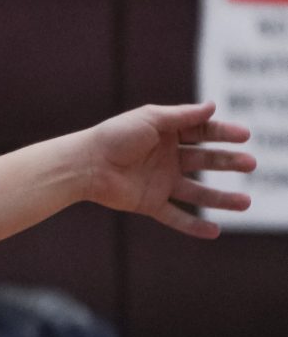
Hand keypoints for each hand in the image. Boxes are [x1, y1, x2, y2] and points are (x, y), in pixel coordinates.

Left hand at [83, 102, 252, 237]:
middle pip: (205, 161)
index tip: (244, 136)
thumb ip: (183, 116)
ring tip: (246, 203)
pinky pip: (176, 217)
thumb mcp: (151, 119)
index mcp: (167, 134)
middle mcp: (168, 158)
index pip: (203, 133)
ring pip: (198, 193)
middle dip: (228, 163)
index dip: (224, 134)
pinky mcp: (150, 203)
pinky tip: (215, 231)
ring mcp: (161, 182)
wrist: (86, 164)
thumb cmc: (115, 136)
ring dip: (222, 198)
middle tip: (251, 164)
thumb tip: (213, 106)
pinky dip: (194, 225)